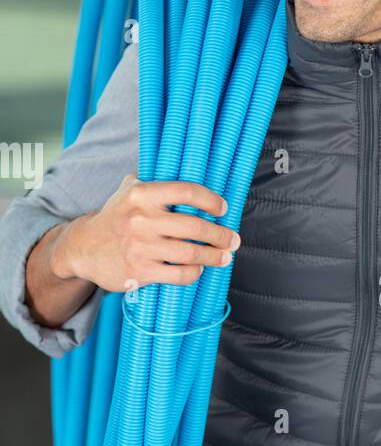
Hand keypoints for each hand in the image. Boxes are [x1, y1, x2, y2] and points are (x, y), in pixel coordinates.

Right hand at [53, 175, 239, 292]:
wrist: (83, 248)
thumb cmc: (115, 217)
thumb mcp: (127, 191)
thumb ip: (154, 182)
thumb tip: (190, 171)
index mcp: (141, 195)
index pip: (186, 192)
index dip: (211, 200)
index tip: (222, 209)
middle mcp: (141, 220)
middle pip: (195, 227)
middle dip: (221, 235)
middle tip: (233, 239)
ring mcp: (141, 247)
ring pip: (191, 253)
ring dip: (214, 256)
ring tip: (225, 256)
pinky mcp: (140, 271)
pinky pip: (179, 274)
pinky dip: (194, 272)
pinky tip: (198, 269)